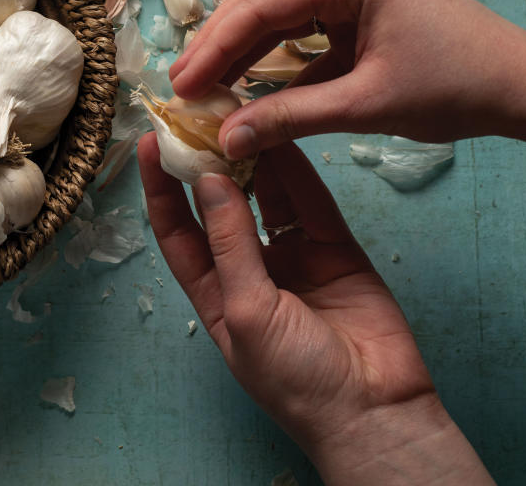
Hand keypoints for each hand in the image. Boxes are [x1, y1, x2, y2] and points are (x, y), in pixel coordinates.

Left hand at [138, 137, 493, 484]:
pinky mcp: (335, 251)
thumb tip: (208, 180)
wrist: (374, 411)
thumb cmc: (296, 379)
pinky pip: (311, 203)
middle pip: (221, 206)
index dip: (161, 188)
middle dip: (208, 163)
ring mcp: (293, 259)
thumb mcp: (246, 311)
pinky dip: (297, 172)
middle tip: (200, 115)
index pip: (177, 230)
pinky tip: (284, 138)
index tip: (151, 142)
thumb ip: (230, 243)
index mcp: (214, 293)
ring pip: (267, 197)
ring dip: (252, 160)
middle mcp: (249, 271)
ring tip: (239, 115)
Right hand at [170, 0, 525, 158]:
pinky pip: (303, 27)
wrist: (523, 86)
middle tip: (181, 87)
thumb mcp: (366, 107)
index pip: (262, 6)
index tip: (182, 86)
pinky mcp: (361, 9)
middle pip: (262, 0)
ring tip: (203, 85)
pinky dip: (274, 56)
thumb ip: (291, 118)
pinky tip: (248, 84)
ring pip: (278, 12)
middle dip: (219, 44)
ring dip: (242, 50)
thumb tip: (227, 139)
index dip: (215, 47)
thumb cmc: (456, 88)